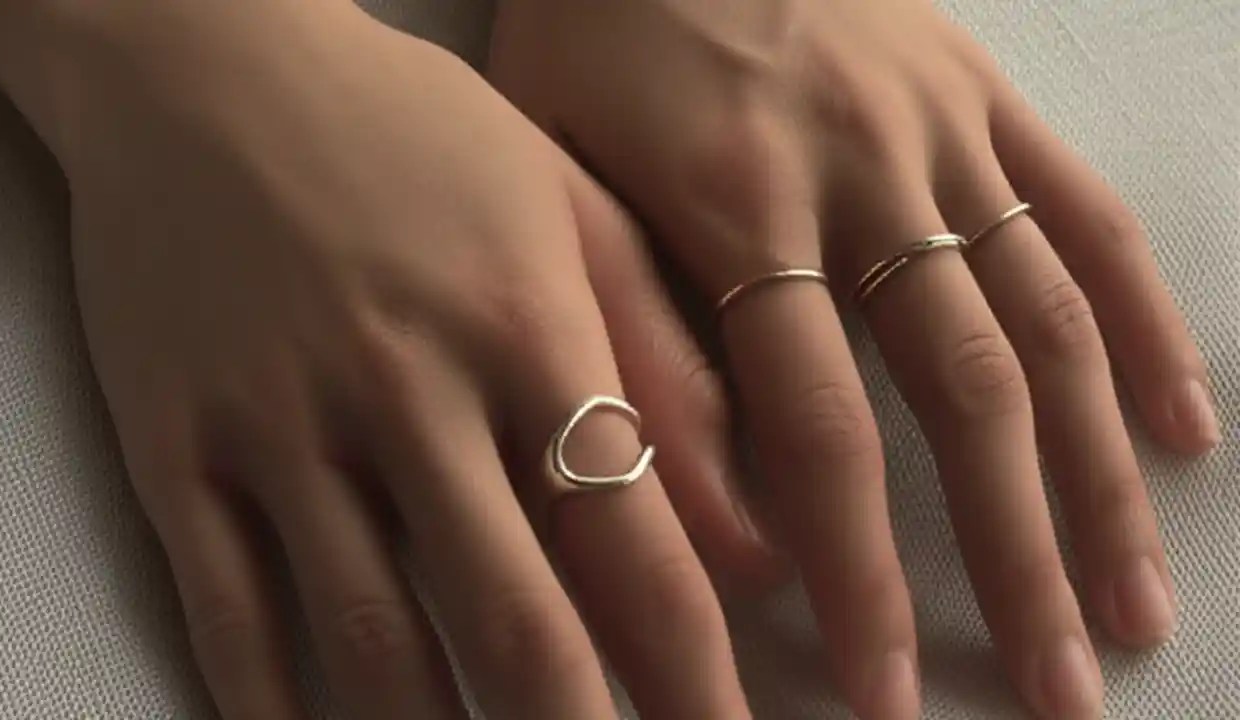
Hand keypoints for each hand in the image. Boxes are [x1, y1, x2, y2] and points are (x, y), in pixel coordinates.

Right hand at [5, 2, 757, 716]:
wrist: (209, 60)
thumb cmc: (411, 132)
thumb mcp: (566, 206)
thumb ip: (669, 366)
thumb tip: (754, 539)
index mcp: (526, 326)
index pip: (632, 539)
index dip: (691, 668)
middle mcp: (408, 388)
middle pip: (513, 615)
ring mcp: (283, 422)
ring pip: (371, 634)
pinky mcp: (177, 440)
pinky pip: (227, 605)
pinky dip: (275, 703)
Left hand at [491, 1, 1216, 716]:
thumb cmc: (584, 36)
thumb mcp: (558, 180)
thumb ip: (638, 338)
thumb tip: (716, 520)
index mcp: (740, 206)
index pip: (820, 434)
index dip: (862, 576)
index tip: (887, 694)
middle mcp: (862, 177)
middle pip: (965, 398)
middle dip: (1017, 560)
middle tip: (1058, 693)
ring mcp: (941, 133)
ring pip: (1048, 325)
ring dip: (1101, 479)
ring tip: (1134, 608)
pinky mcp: (985, 95)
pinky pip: (1088, 217)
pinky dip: (1145, 328)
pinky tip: (1185, 427)